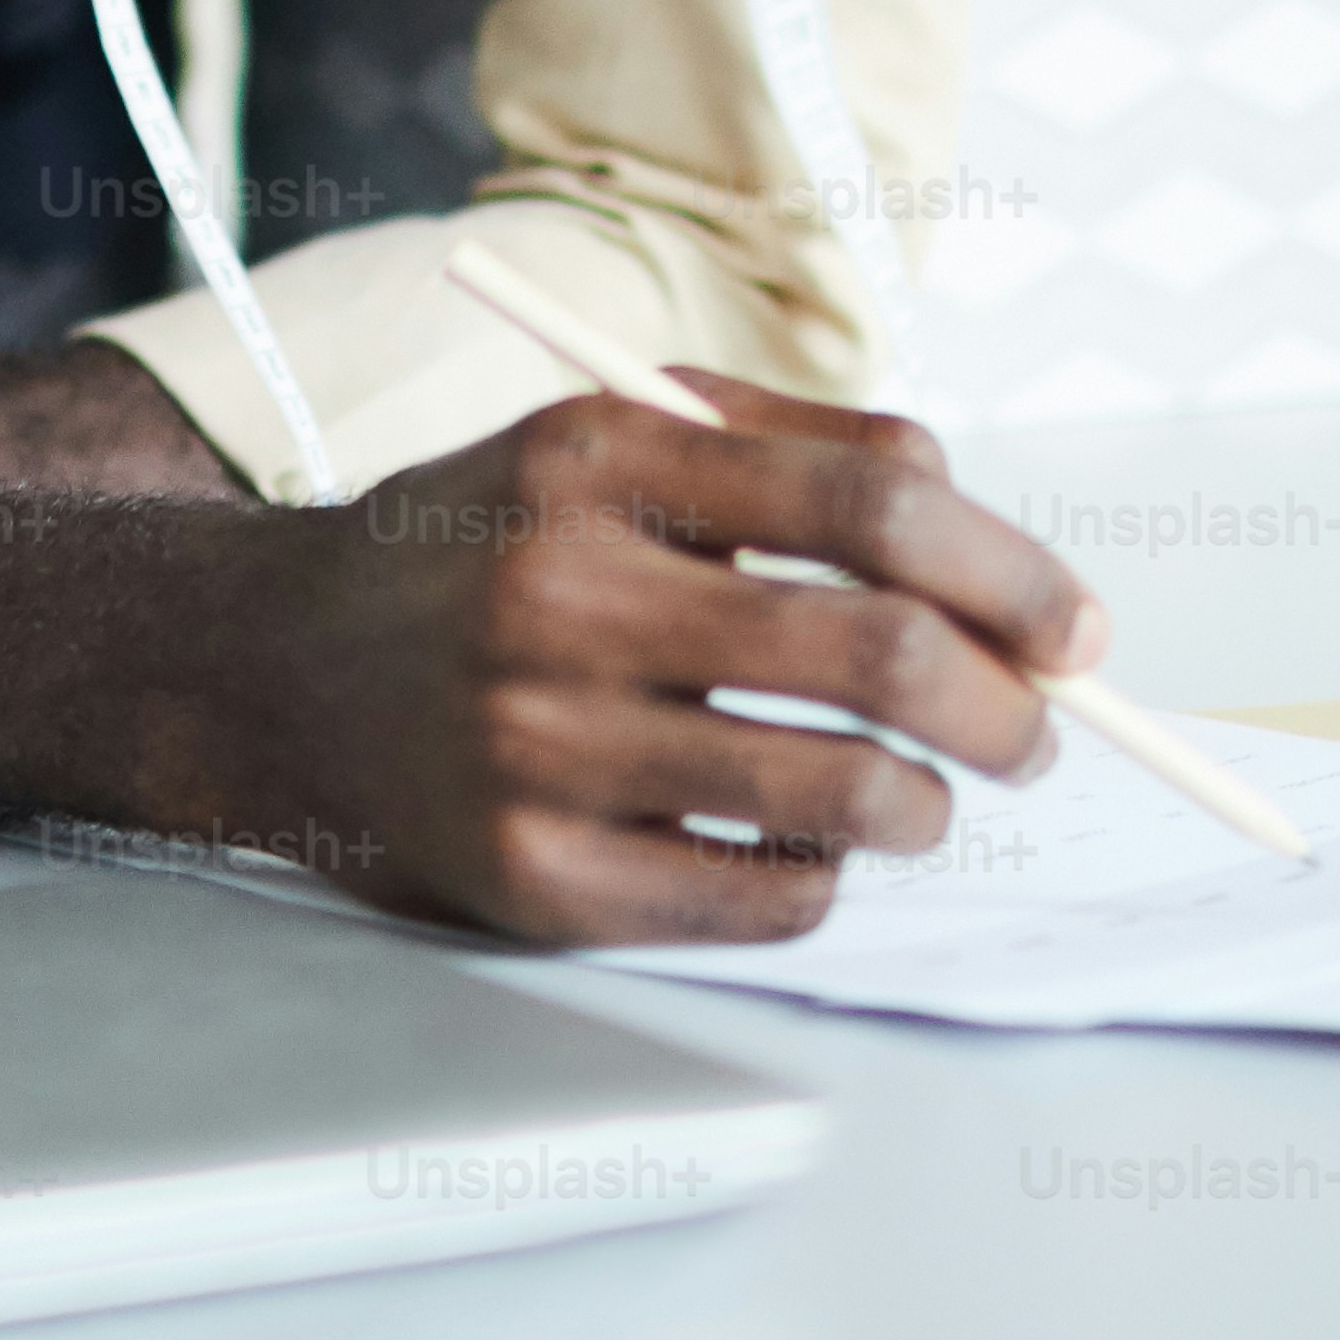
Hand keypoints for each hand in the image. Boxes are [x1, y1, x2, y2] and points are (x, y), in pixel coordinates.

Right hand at [256, 376, 1105, 947]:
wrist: (262, 670)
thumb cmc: (481, 547)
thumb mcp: (603, 436)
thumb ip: (795, 447)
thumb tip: (988, 536)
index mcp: (595, 458)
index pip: (873, 501)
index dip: (1011, 571)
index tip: (1077, 628)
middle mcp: (560, 597)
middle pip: (878, 655)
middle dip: (1006, 707)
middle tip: (1035, 732)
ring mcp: (539, 750)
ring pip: (841, 799)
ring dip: (930, 804)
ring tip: (924, 796)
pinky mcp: (531, 880)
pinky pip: (763, 903)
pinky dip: (828, 880)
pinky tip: (804, 846)